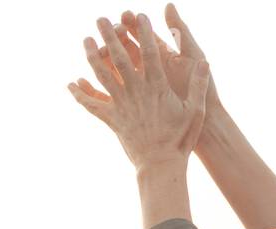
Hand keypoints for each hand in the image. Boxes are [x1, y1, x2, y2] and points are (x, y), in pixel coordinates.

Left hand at [71, 5, 222, 150]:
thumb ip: (198, 85)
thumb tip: (204, 62)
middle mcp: (135, 91)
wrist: (161, 164)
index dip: (143, 32)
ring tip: (85, 40)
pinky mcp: (111, 119)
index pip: (148, 53)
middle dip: (108, 35)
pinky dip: (80, 94)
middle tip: (100, 19)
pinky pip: (91, 104)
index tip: (138, 16)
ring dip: (91, 55)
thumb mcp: (196, 111)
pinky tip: (72, 84)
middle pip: (118, 57)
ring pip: (101, 74)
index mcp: (157, 88)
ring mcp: (121, 104)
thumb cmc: (181, 139)